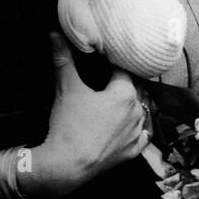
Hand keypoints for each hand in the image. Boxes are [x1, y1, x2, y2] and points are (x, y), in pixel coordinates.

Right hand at [18, 35, 146, 197]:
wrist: (68, 164)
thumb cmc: (69, 124)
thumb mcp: (66, 88)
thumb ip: (63, 60)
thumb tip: (55, 35)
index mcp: (125, 93)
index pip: (124, 70)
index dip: (115, 64)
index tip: (108, 61)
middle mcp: (137, 111)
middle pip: (136, 89)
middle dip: (126, 82)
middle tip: (114, 78)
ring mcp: (137, 133)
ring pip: (142, 111)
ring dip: (134, 104)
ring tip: (122, 99)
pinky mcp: (134, 151)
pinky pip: (143, 135)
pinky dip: (139, 128)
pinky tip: (133, 125)